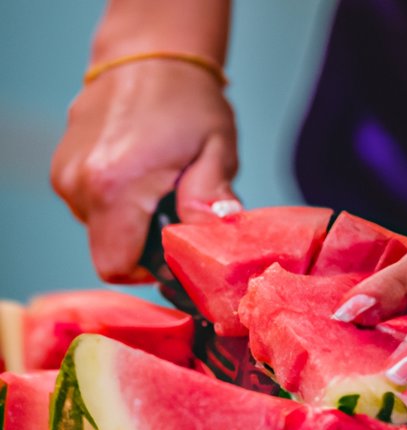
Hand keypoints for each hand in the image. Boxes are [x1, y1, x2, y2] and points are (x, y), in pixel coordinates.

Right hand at [51, 60, 238, 282]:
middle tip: (173, 210)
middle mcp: (80, 184)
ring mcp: (66, 174)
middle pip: (109, 251)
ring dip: (130, 221)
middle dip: (143, 244)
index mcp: (117, 186)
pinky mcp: (63, 166)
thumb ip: (209, 199)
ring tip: (156, 185)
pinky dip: (115, 203)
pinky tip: (137, 175)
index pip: (117, 266)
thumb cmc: (187, 100)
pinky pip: (90, 206)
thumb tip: (206, 237)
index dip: (147, 270)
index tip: (172, 249)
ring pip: (100, 230)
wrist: (149, 54)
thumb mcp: (215, 150)